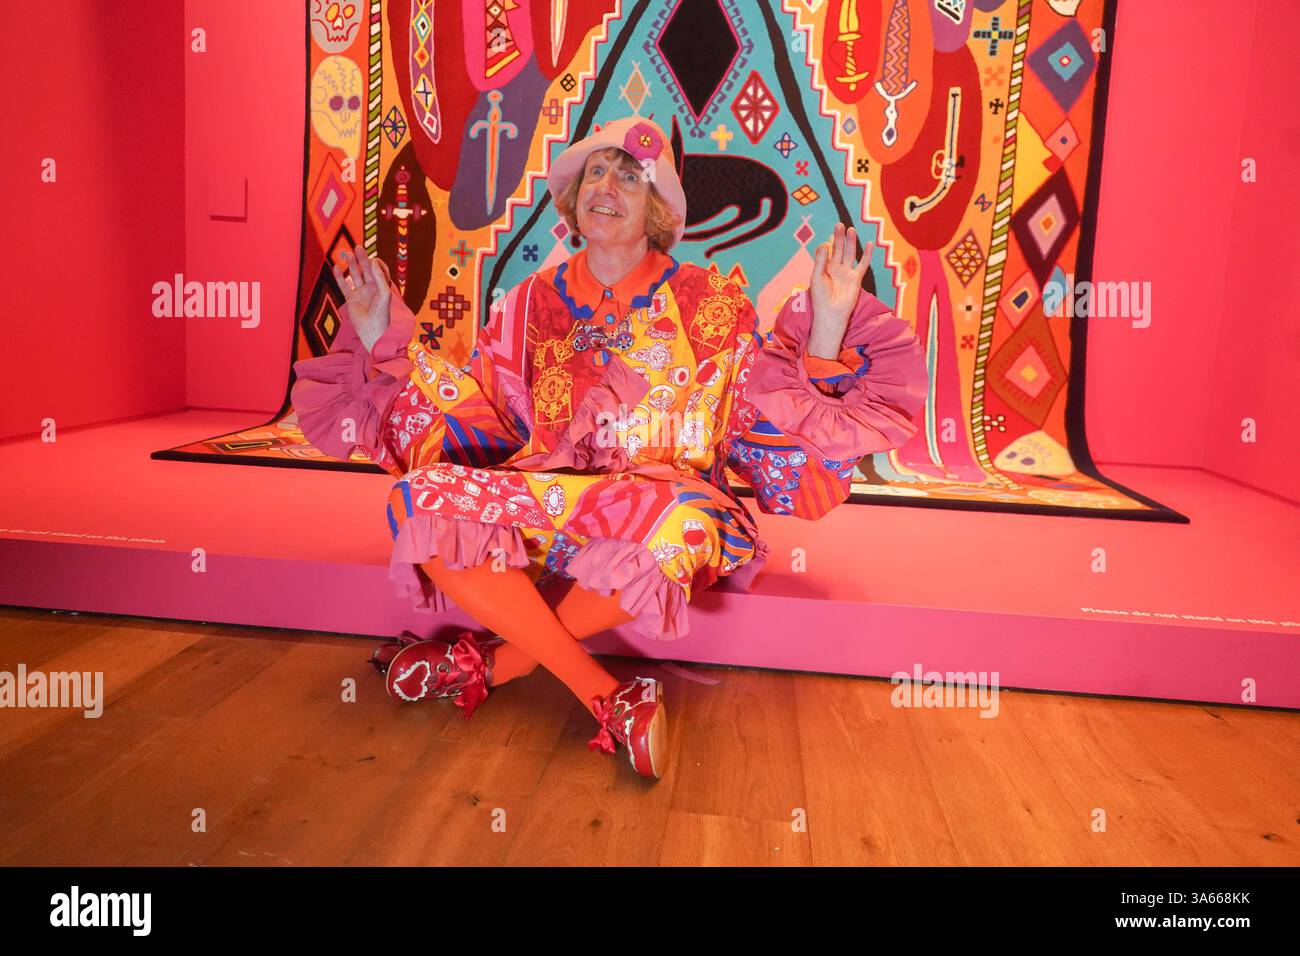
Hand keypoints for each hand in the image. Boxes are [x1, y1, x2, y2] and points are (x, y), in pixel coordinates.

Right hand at [333, 244, 392, 349]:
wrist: (371, 329)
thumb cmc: (381, 313)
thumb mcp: (384, 293)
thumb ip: (380, 276)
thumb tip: (373, 260)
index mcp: (382, 286)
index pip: (379, 269)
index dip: (376, 262)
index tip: (372, 258)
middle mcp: (372, 288)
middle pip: (366, 269)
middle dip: (362, 258)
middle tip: (357, 247)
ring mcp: (361, 292)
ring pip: (355, 275)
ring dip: (351, 264)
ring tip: (347, 254)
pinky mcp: (351, 299)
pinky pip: (344, 285)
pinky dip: (339, 277)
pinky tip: (336, 267)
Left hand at [807, 223, 871, 358]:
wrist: (832, 313)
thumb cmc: (821, 298)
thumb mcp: (817, 277)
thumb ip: (820, 261)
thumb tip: (824, 244)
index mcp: (825, 268)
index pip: (827, 252)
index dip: (827, 245)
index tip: (827, 241)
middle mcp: (836, 269)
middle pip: (839, 249)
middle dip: (839, 237)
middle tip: (839, 225)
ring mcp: (847, 273)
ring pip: (850, 254)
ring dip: (851, 242)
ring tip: (851, 229)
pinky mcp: (856, 278)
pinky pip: (863, 264)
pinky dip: (866, 255)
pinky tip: (869, 244)